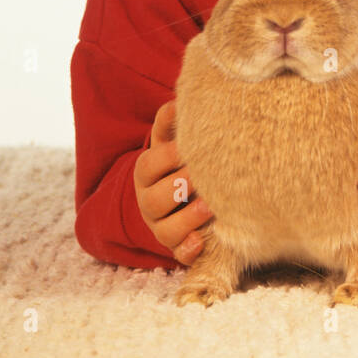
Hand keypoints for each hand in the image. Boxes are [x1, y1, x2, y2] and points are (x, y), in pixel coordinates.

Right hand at [133, 100, 214, 263]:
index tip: (187, 148)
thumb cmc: (179, 163)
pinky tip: (202, 241)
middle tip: (201, 175)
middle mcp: (149, 203)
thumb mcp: (170, 142)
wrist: (178, 198)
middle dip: (180, 186)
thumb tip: (176, 102)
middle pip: (156, 199)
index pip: (149, 165)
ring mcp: (161, 228)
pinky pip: (178, 254)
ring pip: (167, 230)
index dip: (167, 157)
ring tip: (211, 206)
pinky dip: (189, 250)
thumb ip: (169, 124)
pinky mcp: (177, 248)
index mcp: (147, 173)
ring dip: (188, 218)